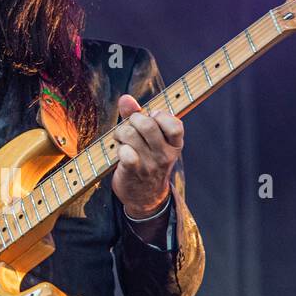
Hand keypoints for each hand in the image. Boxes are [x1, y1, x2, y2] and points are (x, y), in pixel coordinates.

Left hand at [110, 94, 182, 215]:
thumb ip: (138, 114)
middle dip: (133, 120)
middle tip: (129, 127)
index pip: (175, 125)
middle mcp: (165, 155)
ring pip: (131, 134)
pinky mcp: (133, 172)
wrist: (145, 197)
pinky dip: (119, 148)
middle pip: (148, 124)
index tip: (151, 118)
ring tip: (121, 139)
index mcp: (175, 145)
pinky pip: (125, 153)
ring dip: (120, 132)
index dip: (160, 116)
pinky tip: (120, 151)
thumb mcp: (150, 140)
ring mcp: (150, 165)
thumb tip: (125, 98)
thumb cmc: (147, 161)